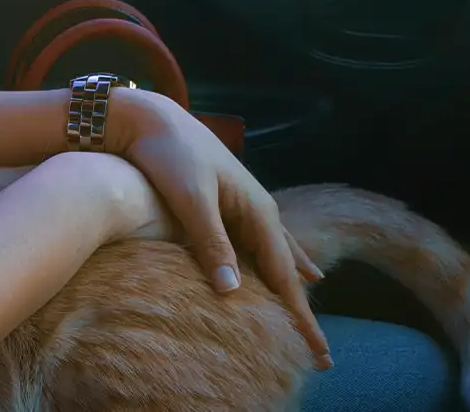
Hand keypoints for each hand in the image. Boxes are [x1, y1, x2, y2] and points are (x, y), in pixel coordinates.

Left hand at [105, 88, 331, 369]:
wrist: (148, 118)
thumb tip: (232, 290)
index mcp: (256, 211)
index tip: (317, 350)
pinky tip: (281, 255)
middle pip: (285, 266)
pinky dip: (271, 254)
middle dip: (300, 305)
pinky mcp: (223, 198)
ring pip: (274, 248)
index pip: (283, 274)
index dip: (299, 314)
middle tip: (321, 348)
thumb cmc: (167, 155)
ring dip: (290, 277)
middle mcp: (257, 207)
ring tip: (310, 296)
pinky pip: (256, 237)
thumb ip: (211, 242)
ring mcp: (242, 202)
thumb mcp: (191, 200)